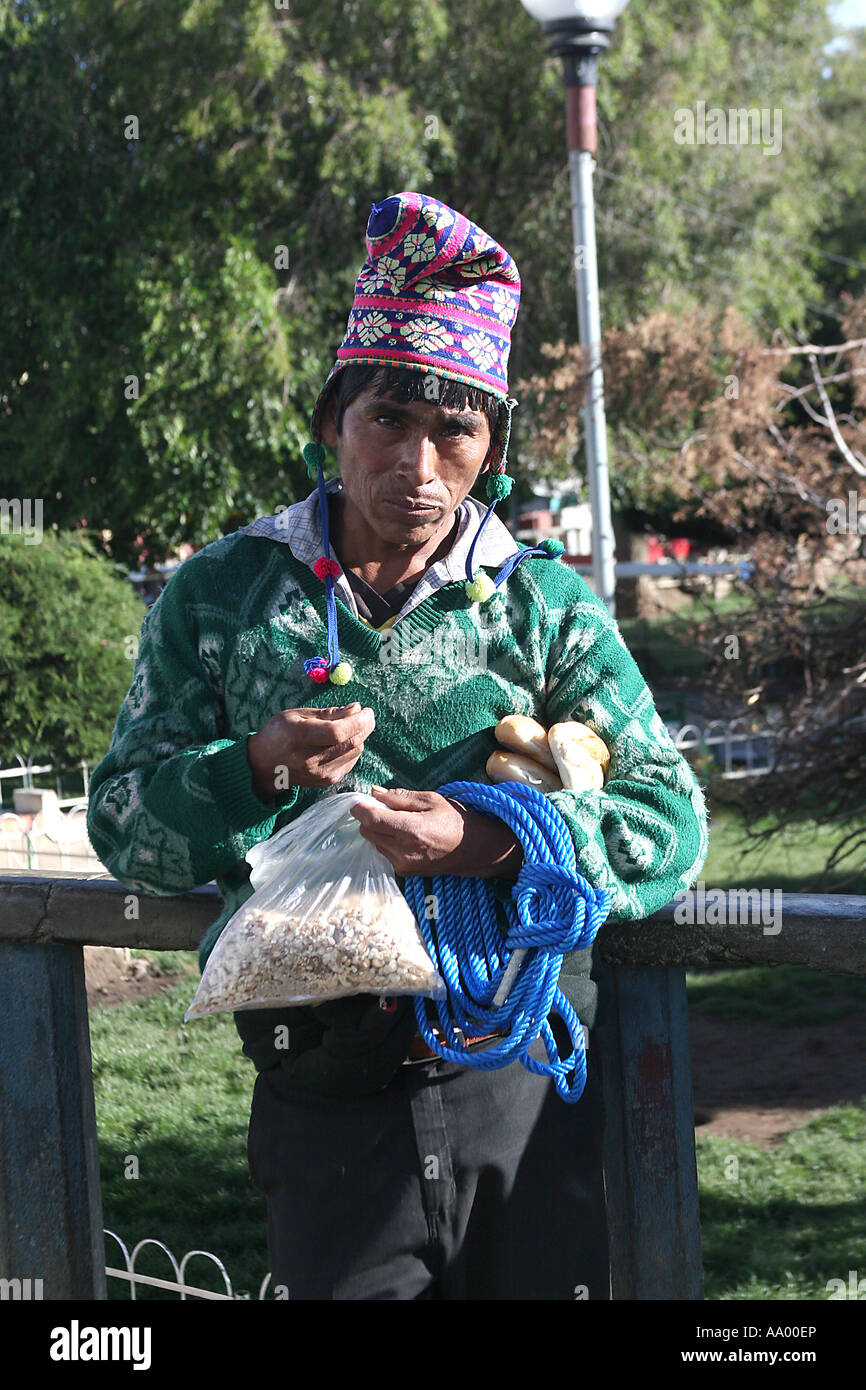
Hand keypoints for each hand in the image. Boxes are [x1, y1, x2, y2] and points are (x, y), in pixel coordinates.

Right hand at [246, 702, 374, 801]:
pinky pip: (351, 760)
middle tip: (366, 715)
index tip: (367, 710)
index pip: (337, 732)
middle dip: (365, 726)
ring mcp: (320, 774)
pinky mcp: (327, 781)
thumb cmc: (281, 733)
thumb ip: (329, 713)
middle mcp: (310, 759)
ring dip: (358, 736)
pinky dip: (352, 748)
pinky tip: (340, 742)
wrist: (265, 765)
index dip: (358, 721)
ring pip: (355, 751)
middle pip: (351, 743)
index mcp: (298, 737)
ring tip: (348, 727)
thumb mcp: (298, 715)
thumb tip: (357, 709)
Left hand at [350, 786, 522, 878]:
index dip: (360, 808)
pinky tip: (402, 835)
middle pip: (368, 832)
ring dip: (377, 829)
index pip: (372, 820)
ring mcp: (403, 864)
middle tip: (382, 806)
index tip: (358, 799)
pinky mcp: (404, 872)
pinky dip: (385, 841)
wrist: (473, 850)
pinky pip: (383, 852)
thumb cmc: (454, 820)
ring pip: (373, 842)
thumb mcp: (431, 800)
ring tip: (398, 821)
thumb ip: (400, 797)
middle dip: (369, 817)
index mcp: (411, 830)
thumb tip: (374, 792)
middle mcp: (404, 851)